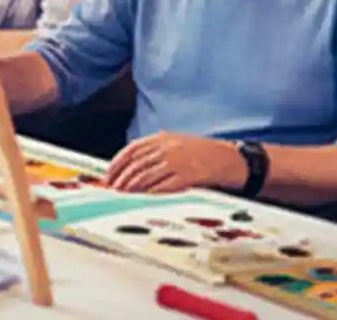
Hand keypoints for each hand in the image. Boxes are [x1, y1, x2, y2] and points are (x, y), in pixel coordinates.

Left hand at [105, 132, 246, 193]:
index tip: (108, 176)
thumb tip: (129, 167)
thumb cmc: (200, 153)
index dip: (117, 164)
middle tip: (112, 190)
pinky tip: (144, 198)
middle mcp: (167, 148)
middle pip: (136, 165)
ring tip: (124, 196)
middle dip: (122, 179)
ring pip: (147, 176)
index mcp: (161, 138)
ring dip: (132, 188)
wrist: (229, 158)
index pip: (131, 150)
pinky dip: (152, 192)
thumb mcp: (174, 143)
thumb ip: (153, 151)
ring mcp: (178, 161)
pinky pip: (165, 185)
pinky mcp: (189, 175)